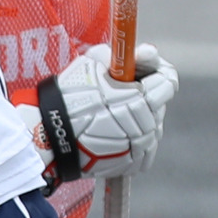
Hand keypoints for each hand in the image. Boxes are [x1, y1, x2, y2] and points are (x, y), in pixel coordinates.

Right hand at [22, 42, 177, 184]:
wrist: (49, 136)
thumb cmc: (69, 96)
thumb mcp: (92, 63)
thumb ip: (123, 56)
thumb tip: (144, 53)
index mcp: (143, 99)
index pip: (168, 81)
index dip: (155, 70)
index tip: (141, 69)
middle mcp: (148, 125)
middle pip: (158, 105)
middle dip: (142, 95)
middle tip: (116, 93)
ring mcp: (141, 147)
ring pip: (151, 127)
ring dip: (137, 119)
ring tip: (109, 116)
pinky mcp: (132, 164)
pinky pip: (142, 150)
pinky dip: (131, 141)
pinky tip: (111, 135)